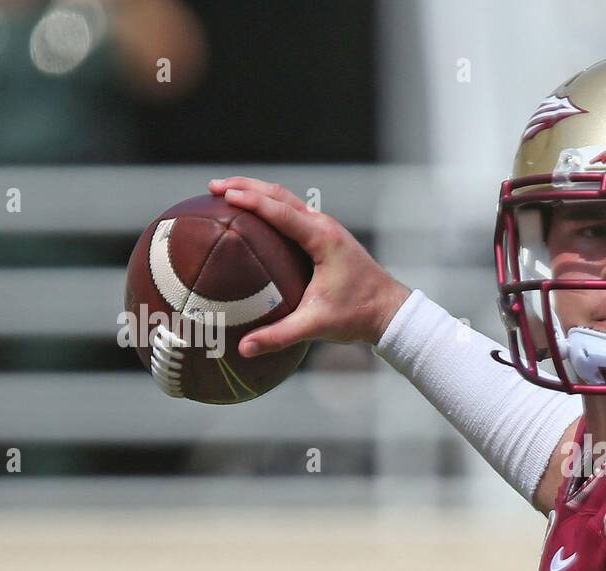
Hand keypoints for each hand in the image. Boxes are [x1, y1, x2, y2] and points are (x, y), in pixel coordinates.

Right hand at [208, 176, 410, 356]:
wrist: (391, 312)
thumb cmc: (358, 316)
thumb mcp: (317, 326)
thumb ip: (280, 336)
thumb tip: (244, 348)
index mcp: (323, 239)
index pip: (281, 211)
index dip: (251, 200)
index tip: (224, 194)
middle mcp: (325, 227)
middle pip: (281, 195)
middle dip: (246, 186)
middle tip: (213, 187)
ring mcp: (327, 229)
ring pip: (288, 201)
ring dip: (258, 193)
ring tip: (227, 193)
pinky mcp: (327, 238)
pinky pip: (294, 214)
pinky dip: (271, 208)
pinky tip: (255, 218)